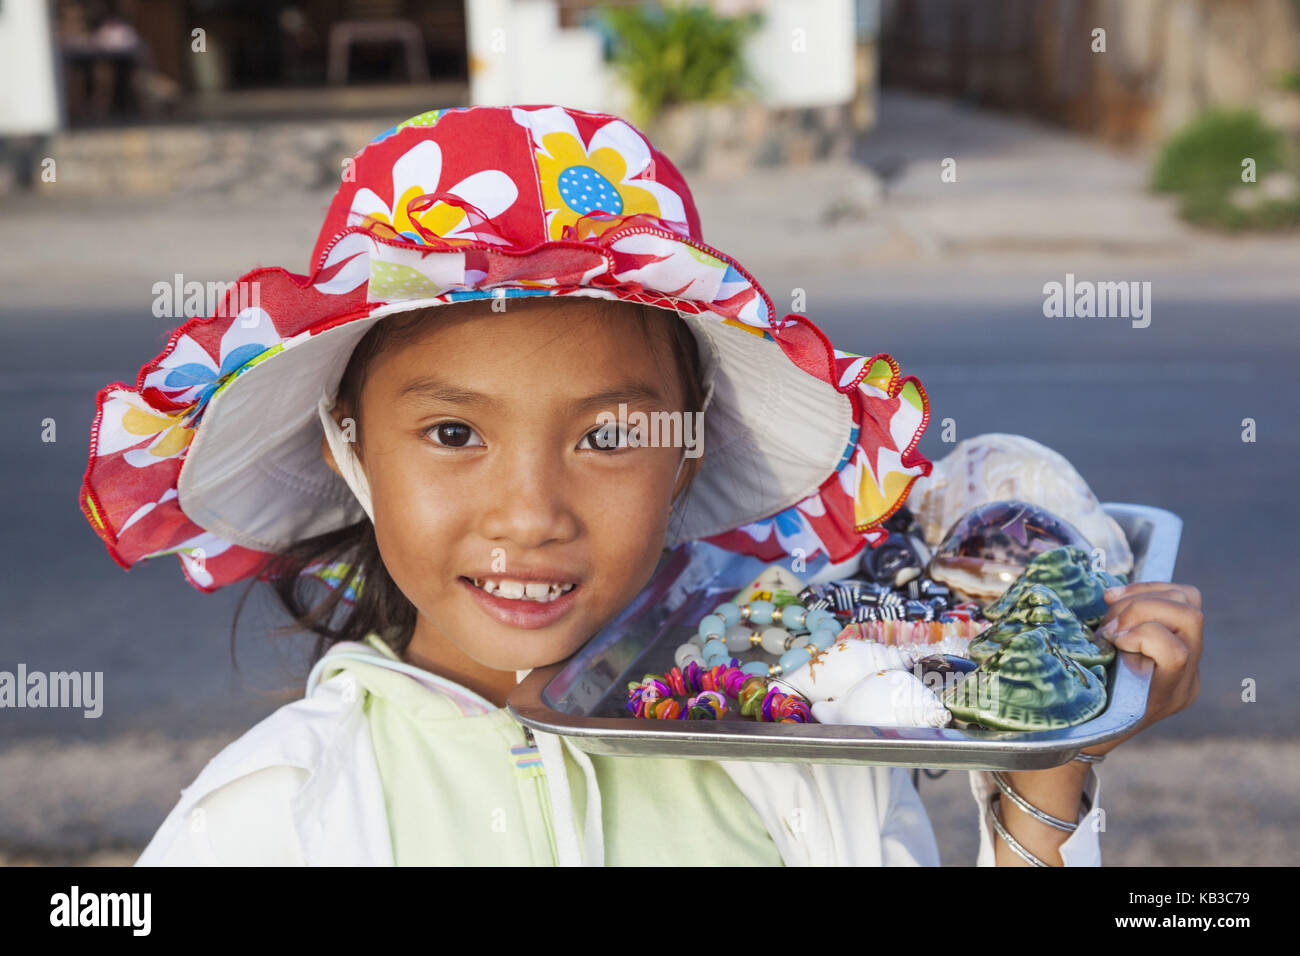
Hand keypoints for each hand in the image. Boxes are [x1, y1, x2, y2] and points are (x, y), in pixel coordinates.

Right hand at [993, 581, 1203, 863]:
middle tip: (1107, 620)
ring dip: (1145, 593)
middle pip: (1189, 617)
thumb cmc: (1071, 721)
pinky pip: (1178, 597)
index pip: (1174, 651)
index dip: (1140, 633)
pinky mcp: (1179, 639)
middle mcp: (1185, 679)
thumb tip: (1030, 633)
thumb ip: (1074, 668)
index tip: (1106, 638)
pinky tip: (1115, 598)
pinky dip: (1145, 589)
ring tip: (1111, 604)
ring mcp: (1189, 659)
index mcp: (1163, 696)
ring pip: (1188, 600)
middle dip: (1142, 607)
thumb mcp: (1071, 701)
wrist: (1088, 738)